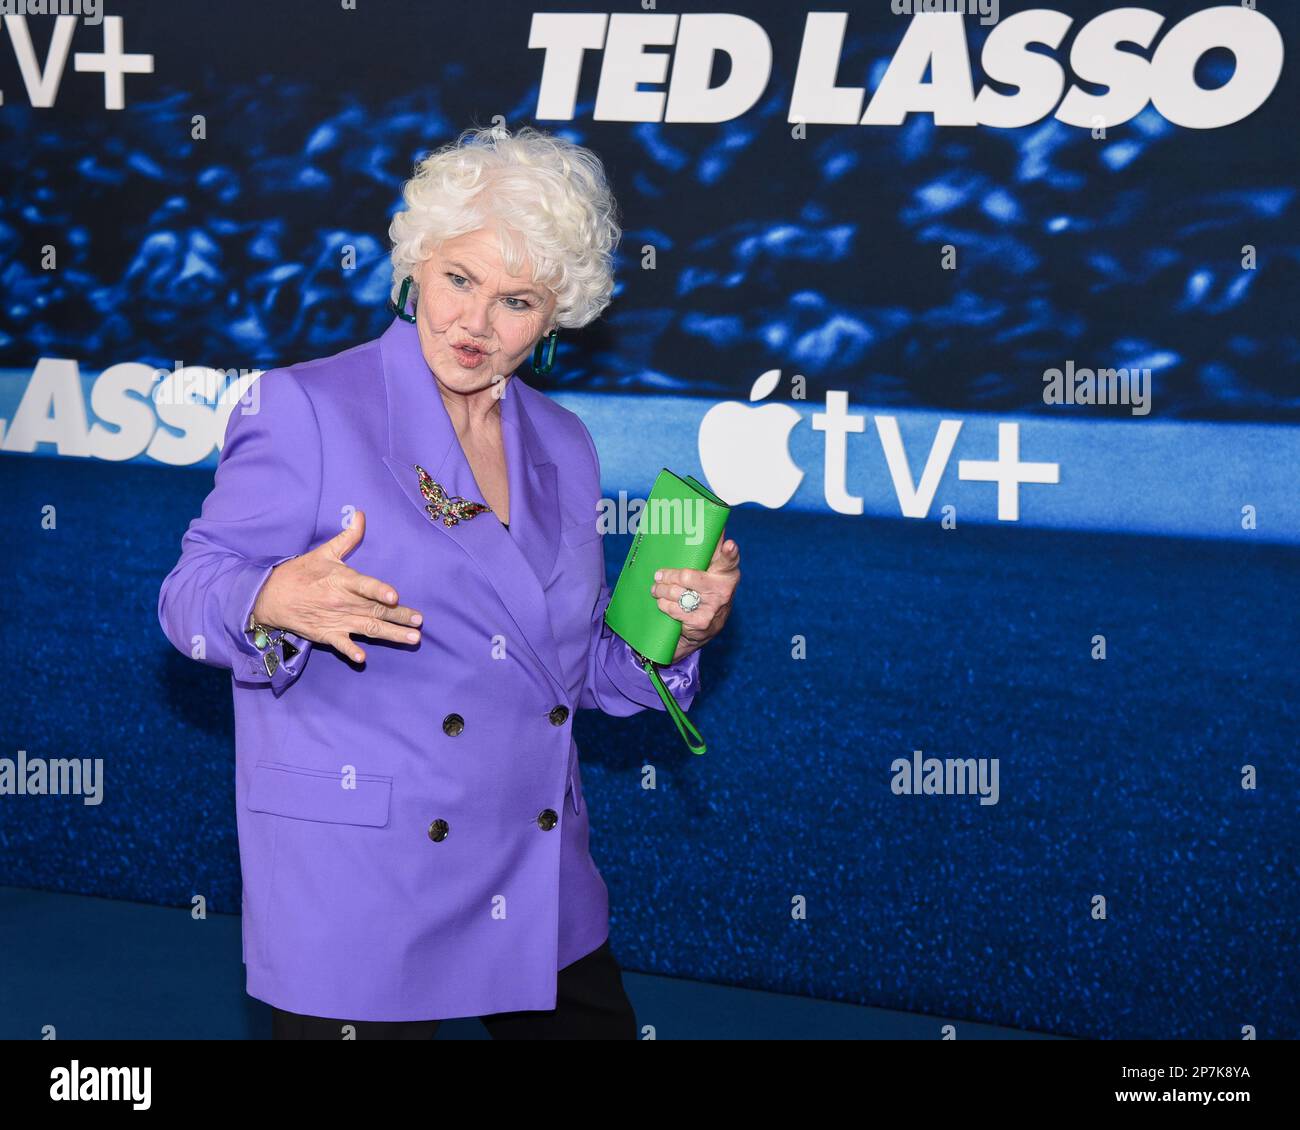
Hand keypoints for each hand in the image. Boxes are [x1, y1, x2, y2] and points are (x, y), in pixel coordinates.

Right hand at [251, 510, 422, 663]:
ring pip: (369, 628)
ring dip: (392, 634)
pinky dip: (351, 651)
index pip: (364, 585)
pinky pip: (342, 645)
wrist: (271, 596)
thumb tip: (361, 514)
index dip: (379, 591)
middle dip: (400, 616)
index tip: (394, 596)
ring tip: (413, 638)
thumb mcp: (324, 552)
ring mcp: (336, 620)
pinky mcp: (327, 634)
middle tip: (420, 622)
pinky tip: (362, 659)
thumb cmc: (302, 572)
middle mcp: (342, 601)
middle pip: (376, 610)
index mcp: (342, 580)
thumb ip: (348, 537)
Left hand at [649, 529, 739, 663]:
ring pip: (677, 593)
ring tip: (656, 588)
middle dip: (668, 576)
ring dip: (661, 590)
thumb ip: (711, 547)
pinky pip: (675, 609)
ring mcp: (713, 607)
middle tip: (658, 575)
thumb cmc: (707, 589)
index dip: (730, 552)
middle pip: (688, 576)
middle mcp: (724, 590)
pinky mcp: (702, 622)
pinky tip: (663, 603)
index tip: (730, 545)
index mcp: (727, 572)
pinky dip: (665, 605)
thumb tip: (709, 517)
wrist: (707, 627)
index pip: (729, 559)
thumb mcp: (713, 570)